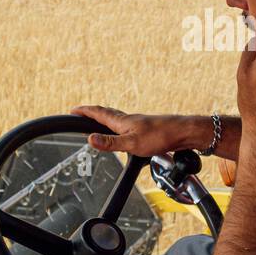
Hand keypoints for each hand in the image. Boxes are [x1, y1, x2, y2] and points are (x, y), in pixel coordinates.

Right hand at [70, 105, 205, 155]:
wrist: (183, 132)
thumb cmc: (161, 136)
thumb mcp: (132, 143)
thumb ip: (111, 143)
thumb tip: (90, 139)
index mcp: (122, 121)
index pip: (98, 113)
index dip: (84, 112)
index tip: (72, 111)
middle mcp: (128, 120)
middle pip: (106, 113)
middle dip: (91, 113)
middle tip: (81, 114)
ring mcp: (137, 124)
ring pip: (116, 119)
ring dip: (104, 118)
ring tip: (97, 122)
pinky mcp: (145, 129)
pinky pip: (125, 125)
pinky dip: (117, 126)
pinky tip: (124, 132)